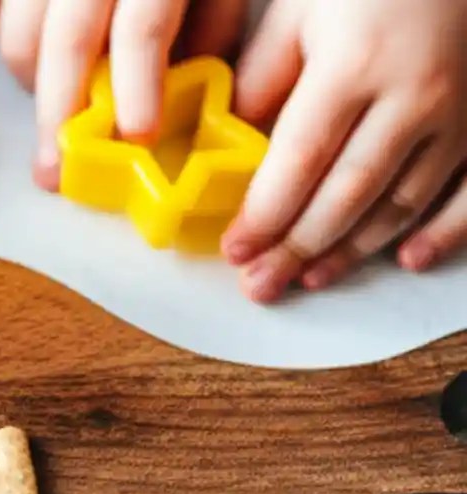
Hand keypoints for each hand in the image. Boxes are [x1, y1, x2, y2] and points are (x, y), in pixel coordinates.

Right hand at [0, 0, 247, 188]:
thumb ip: (213, 23)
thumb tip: (190, 100)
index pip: (141, 25)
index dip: (139, 85)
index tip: (137, 136)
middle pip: (63, 39)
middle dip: (60, 112)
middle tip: (57, 169)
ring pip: (14, 33)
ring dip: (32, 83)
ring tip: (56, 104)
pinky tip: (30, 48)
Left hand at [224, 0, 466, 302]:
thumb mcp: (301, 8)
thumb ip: (263, 75)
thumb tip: (230, 139)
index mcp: (354, 65)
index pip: (300, 161)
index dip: (265, 215)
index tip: (236, 250)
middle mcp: (412, 96)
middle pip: (346, 194)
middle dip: (297, 248)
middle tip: (260, 284)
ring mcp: (459, 113)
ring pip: (401, 202)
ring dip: (352, 249)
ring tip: (308, 278)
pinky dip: (443, 233)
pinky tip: (409, 260)